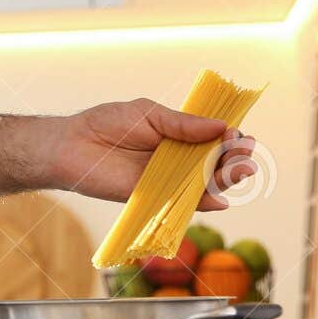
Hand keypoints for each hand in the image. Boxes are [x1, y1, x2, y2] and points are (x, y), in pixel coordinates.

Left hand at [52, 99, 257, 208]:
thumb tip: (221, 126)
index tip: (237, 133)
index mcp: (180, 135)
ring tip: (240, 170)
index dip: (230, 137)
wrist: (73, 146)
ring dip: (227, 178)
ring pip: (206, 183)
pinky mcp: (156, 198)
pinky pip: (185, 203)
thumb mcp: (149, 115)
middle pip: (216, 162)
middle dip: (234, 157)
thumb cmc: (107, 124)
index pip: (215, 138)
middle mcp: (178, 159)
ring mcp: (169, 179)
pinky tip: (219, 199)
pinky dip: (204, 203)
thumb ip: (183, 124)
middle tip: (244, 152)